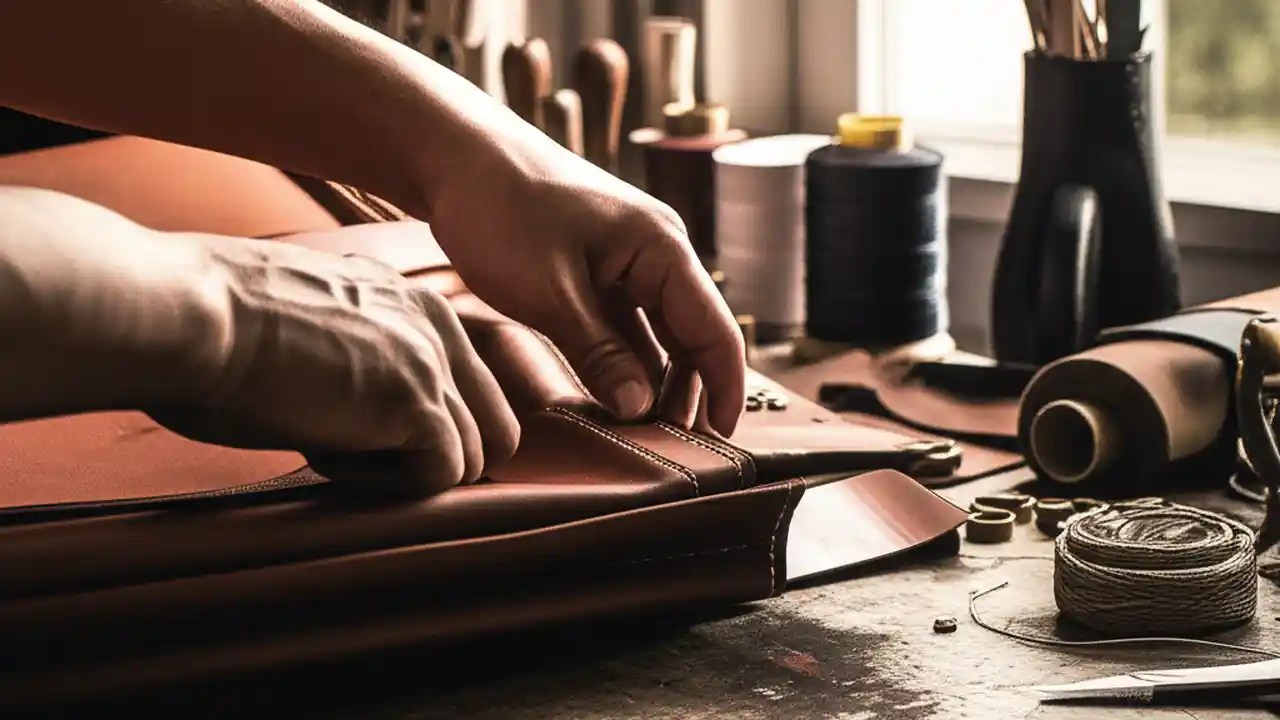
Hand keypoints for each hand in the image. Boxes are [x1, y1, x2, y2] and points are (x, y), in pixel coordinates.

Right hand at [152, 235, 518, 494]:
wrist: (188, 314)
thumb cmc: (213, 324)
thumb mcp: (309, 322)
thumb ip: (357, 352)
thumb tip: (355, 403)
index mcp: (410, 302)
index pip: (470, 385)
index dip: (426, 430)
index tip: (357, 432)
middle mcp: (435, 325)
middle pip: (492, 427)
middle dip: (435, 459)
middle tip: (357, 455)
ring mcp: (432, 365)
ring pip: (468, 459)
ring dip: (401, 473)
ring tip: (326, 445)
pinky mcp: (416, 407)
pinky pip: (437, 478)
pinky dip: (384, 486)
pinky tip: (323, 454)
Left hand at [426, 143, 745, 435]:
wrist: (456, 158)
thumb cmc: (502, 210)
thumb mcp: (549, 292)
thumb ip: (599, 352)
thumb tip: (640, 409)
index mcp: (662, 248)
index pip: (714, 329)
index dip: (725, 387)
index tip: (721, 442)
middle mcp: (657, 255)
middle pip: (693, 336)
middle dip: (689, 392)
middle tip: (672, 452)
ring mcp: (629, 263)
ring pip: (659, 336)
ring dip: (656, 382)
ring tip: (644, 435)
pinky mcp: (598, 273)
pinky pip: (627, 327)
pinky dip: (625, 364)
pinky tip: (615, 399)